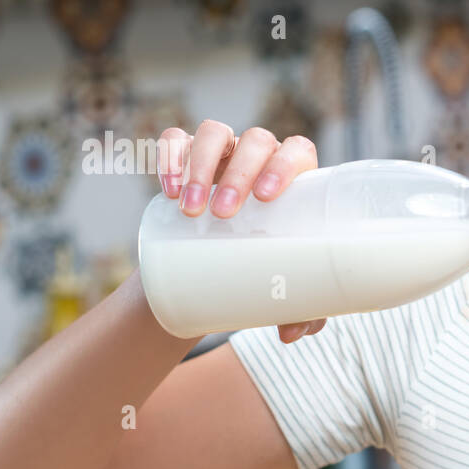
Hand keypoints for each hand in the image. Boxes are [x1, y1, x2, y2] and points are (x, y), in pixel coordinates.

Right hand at [156, 121, 325, 343]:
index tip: (266, 197)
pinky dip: (169, 156)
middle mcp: (262, 157)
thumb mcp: (289, 291)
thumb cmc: (267, 271)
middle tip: (221, 212)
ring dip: (201, 164)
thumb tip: (290, 333)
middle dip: (237, 173)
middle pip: (256, 143)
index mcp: (298, 178)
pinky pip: (176, 140)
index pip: (298, 152)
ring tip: (189, 209)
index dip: (284, 164)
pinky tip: (166, 189)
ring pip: (215, 134)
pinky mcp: (188, 155)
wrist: (220, 268)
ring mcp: (225, 152)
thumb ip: (302, 311)